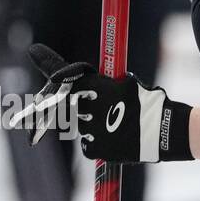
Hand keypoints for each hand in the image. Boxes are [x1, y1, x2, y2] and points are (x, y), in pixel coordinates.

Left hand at [12, 44, 191, 162]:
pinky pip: (88, 143)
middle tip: (96, 109)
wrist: (165, 131)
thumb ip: (105, 84)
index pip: (63, 73)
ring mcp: (86, 129)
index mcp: (93, 86)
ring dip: (91, 123)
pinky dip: (98, 140)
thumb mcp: (129, 84)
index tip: (34, 51)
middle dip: (75, 106)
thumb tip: (87, 83)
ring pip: (78, 124)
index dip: (46, 62)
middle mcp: (84, 107)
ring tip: (116, 124)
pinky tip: (116, 137)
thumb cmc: (150, 103)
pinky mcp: (93, 149)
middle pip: (65, 104)